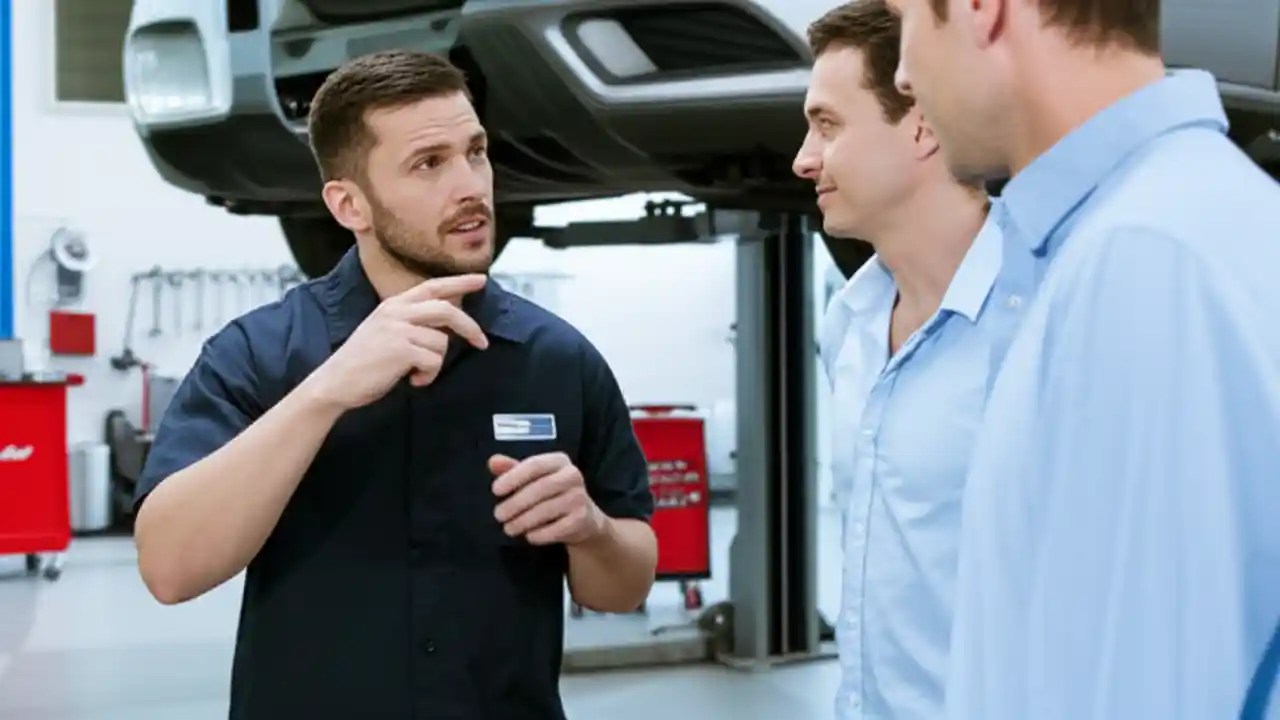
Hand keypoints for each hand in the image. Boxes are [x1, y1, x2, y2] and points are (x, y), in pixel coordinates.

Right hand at [306, 274, 488, 409]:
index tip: (481, 279)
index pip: (432, 286)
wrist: (335, 382)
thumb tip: (445, 324)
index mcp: (393, 305)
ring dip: (435, 363)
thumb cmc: (362, 362)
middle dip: (469, 327)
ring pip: (442, 342)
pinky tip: (411, 380)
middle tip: (481, 343)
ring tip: (416, 372)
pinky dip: (428, 376)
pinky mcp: (401, 350)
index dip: (458, 282)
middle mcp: (396, 312)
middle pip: (446, 310)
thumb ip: (410, 321)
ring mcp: (398, 330)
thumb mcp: (383, 330)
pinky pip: (434, 361)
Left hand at [490, 453, 605, 545]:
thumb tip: (493, 461)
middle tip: (499, 515)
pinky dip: (539, 534)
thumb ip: (512, 469)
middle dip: (515, 503)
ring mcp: (580, 498)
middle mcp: (573, 476)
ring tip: (509, 528)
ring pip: (546, 510)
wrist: (583, 519)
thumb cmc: (551, 494)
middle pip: (540, 488)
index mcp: (559, 461)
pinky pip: (556, 528)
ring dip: (523, 521)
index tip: (495, 490)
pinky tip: (529, 535)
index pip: (534, 465)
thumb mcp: (533, 478)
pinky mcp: (582, 519)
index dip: (513, 477)